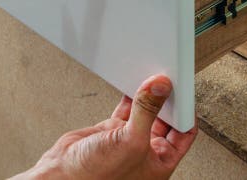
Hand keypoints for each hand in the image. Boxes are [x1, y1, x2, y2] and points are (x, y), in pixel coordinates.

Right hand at [15, 75, 197, 179]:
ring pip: (146, 110)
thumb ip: (147, 111)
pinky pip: (128, 108)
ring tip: (151, 76)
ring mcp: (128, 139)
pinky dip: (130, 95)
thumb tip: (161, 87)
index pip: (183, 132)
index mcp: (160, 163)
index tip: (183, 89)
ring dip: (149, 94)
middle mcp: (146, 151)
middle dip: (167, 99)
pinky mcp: (111, 130)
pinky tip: (132, 83)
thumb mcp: (130, 142)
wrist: (60, 176)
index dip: (186, 111)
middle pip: (166, 118)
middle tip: (167, 78)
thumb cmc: (96, 178)